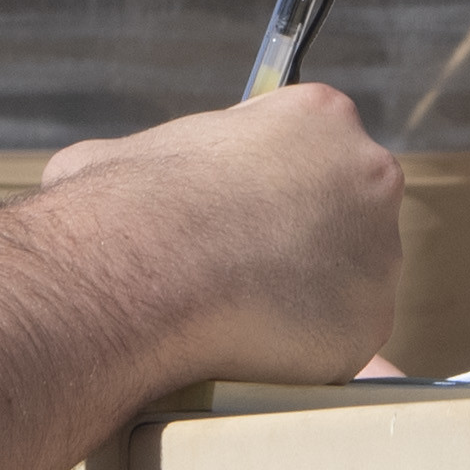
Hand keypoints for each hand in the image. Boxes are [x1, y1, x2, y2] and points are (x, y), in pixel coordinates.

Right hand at [34, 83, 400, 384]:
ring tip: (240, 316)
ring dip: (303, 299)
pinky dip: (301, 353)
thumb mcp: (112, 155)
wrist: (149, 272)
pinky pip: (337, 343)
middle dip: (300, 243)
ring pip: (345, 283)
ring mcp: (380, 252)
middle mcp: (369, 176)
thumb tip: (89, 174)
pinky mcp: (370, 323)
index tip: (236, 217)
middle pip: (345, 215)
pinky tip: (254, 349)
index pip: (311, 150)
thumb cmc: (128, 204)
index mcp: (321, 117)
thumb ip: (136, 161)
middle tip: (240, 271)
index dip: (268, 187)